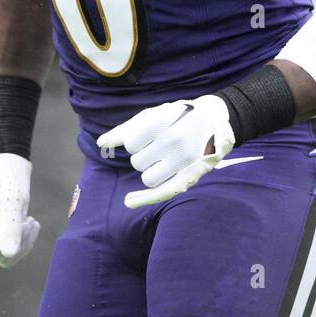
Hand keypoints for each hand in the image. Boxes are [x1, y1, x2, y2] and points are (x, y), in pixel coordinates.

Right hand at [0, 153, 40, 267]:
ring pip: (8, 254)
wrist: (8, 168)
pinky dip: (24, 238)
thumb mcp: (11, 204)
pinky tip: (31, 222)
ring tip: (32, 222)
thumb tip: (10, 255)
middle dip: (21, 243)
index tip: (25, 224)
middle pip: (2, 255)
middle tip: (31, 223)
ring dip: (24, 241)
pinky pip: (12, 246)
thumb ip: (10, 229)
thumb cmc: (7, 181)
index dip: (12, 243)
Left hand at [96, 95, 235, 208]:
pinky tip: (129, 201)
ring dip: (150, 170)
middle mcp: (173, 141)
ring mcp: (183, 160)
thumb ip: (125, 129)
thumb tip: (101, 144)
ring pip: (148, 178)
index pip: (131, 143)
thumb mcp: (152, 115)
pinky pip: (161, 192)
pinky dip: (143, 198)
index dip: (135, 141)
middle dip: (143, 155)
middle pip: (137, 162)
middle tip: (161, 145)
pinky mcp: (190, 176)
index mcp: (162, 122)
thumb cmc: (176, 116)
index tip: (148, 135)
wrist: (214, 118)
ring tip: (165, 159)